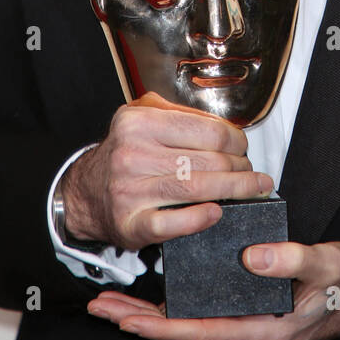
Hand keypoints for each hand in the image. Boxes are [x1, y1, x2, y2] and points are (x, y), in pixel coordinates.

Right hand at [60, 91, 272, 249]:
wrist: (86, 192)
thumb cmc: (124, 154)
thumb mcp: (142, 117)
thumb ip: (180, 115)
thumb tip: (226, 129)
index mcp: (139, 122)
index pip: (207, 130)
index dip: (236, 141)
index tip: (245, 149)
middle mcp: (132, 154)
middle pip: (207, 160)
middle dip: (240, 168)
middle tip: (253, 173)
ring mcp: (130, 190)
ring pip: (197, 188)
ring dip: (234, 190)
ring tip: (253, 189)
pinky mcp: (130, 223)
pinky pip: (172, 223)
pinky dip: (198, 219)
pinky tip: (217, 212)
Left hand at [87, 242, 339, 339]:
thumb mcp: (325, 263)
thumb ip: (292, 258)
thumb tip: (255, 255)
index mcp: (267, 332)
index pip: (202, 333)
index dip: (162, 328)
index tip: (128, 320)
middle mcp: (252, 339)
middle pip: (186, 335)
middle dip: (143, 324)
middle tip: (104, 309)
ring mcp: (250, 333)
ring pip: (192, 329)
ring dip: (154, 319)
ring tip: (117, 306)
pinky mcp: (250, 321)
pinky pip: (205, 321)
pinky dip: (177, 313)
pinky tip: (160, 303)